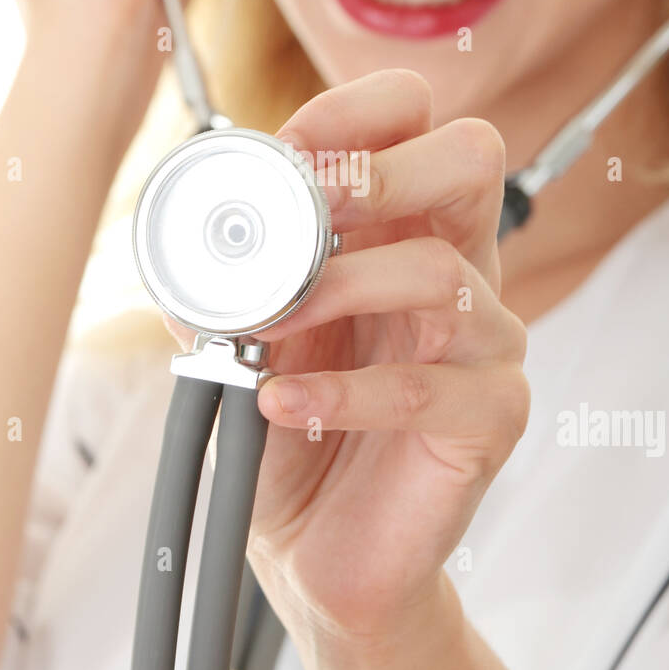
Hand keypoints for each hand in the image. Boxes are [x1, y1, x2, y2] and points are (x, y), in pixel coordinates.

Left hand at [165, 69, 529, 643]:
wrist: (318, 553)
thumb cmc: (290, 436)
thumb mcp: (242, 342)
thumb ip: (219, 285)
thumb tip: (178, 235)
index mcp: (403, 232)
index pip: (417, 123)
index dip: (354, 116)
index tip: (284, 152)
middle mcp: (459, 271)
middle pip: (471, 158)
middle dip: (380, 168)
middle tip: (307, 204)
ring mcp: (486, 343)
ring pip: (442, 274)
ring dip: (340, 287)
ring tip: (268, 325)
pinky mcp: (490, 417)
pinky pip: (428, 388)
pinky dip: (344, 392)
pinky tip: (284, 403)